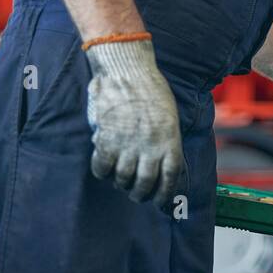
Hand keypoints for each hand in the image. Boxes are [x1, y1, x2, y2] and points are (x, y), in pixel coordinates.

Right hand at [84, 38, 185, 206]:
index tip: (159, 203)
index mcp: (170, 139)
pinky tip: (103, 168)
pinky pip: (102, 166)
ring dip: (120, 183)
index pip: (170, 177)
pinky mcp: (107, 139)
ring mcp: (128, 144)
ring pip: (123, 178)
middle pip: (145, 183)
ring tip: (120, 180)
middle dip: (140, 194)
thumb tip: (162, 164)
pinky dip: (102, 172)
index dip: (165, 194)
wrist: (127, 69)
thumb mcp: (169, 116)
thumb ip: (166, 140)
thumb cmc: (151, 89)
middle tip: (136, 194)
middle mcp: (150, 146)